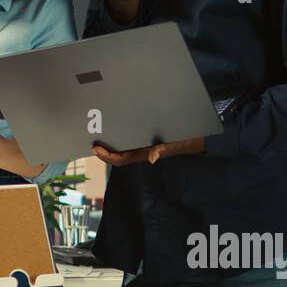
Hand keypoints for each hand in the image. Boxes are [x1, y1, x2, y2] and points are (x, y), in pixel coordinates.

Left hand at [91, 136, 205, 165]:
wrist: (195, 138)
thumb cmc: (183, 142)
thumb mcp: (173, 145)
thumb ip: (162, 150)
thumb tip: (151, 159)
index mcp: (143, 153)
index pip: (119, 159)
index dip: (106, 156)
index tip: (95, 148)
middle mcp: (140, 151)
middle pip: (117, 155)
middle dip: (103, 151)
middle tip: (91, 142)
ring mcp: (143, 146)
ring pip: (122, 148)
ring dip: (109, 144)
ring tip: (98, 134)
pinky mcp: (146, 139)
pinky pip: (129, 139)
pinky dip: (118, 135)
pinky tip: (113, 127)